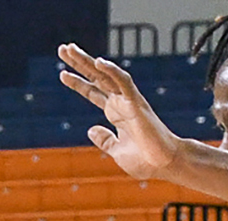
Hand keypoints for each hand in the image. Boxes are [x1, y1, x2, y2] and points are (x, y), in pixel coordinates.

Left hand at [57, 43, 185, 180]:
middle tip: (63, 49)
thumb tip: (91, 130)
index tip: (62, 74)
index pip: (93, 92)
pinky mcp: (137, 103)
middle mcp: (120, 102)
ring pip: (105, 75)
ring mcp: (128, 101)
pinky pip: (124, 82)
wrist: (165, 164)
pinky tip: (99, 62)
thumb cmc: (145, 160)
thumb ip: (104, 140)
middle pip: (96, 77)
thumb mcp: (117, 151)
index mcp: (115, 113)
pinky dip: (112, 71)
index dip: (78, 83)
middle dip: (79, 63)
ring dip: (88, 61)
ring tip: (70, 49)